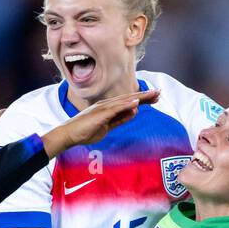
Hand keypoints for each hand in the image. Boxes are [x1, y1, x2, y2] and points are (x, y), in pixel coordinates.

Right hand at [41, 88, 159, 156]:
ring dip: (139, 97)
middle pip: (129, 98)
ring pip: (125, 100)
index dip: (143, 99)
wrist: (69, 135)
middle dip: (145, 95)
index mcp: (109, 108)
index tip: (155, 97)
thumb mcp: (107, 127)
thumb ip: (120, 119)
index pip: (129, 102)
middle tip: (159, 92)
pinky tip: (136, 101)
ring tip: (153, 94)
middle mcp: (107, 105)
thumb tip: (134, 112)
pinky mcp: (100, 114)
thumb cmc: (85, 132)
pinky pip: (116, 108)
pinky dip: (126, 104)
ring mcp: (103, 108)